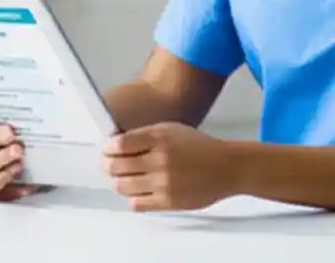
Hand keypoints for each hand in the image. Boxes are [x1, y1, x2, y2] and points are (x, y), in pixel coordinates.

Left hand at [102, 122, 235, 211]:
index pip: (119, 145)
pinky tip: (138, 191)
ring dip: (118, 182)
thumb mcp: (171, 130)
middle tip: (109, 164)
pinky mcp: (168, 201)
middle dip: (108, 165)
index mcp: (159, 138)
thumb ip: (145, 135)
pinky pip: (136, 204)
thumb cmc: (200, 147)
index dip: (108, 148)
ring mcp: (163, 183)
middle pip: (116, 167)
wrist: (227, 167)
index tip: (107, 149)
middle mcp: (159, 160)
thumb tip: (116, 143)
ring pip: (122, 186)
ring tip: (123, 178)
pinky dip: (132, 198)